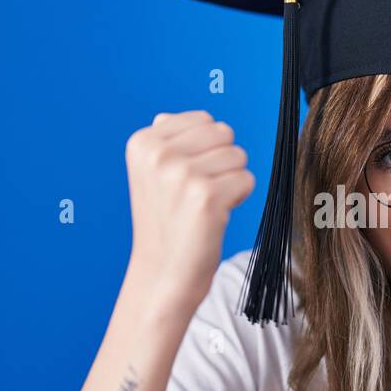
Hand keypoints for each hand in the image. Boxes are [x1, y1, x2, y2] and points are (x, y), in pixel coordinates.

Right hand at [124, 110, 254, 312]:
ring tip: (204, 205)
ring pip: (238, 156)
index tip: (185, 179)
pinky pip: (247, 179)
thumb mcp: (151, 176)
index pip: (204, 119)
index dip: (206, 149)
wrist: (163, 273)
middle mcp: (159, 154)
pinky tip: (215, 216)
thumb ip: (163, 142)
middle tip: (199, 193)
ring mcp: (181, 174)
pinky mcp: (206, 197)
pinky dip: (238, 198)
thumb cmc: (165, 222)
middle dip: (222, 161)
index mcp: (142, 142)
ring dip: (230, 181)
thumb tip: (167, 116)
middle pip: (224, 133)